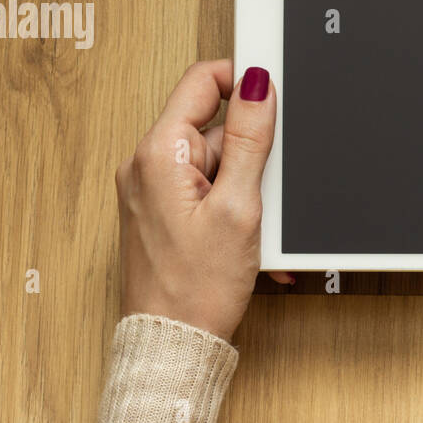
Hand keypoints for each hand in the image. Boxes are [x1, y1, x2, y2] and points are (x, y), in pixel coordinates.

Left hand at [116, 59, 290, 341]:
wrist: (175, 342)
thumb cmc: (196, 287)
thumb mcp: (238, 206)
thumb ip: (250, 139)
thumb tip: (257, 83)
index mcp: (158, 152)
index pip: (203, 80)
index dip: (245, 82)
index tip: (276, 100)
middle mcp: (146, 164)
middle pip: (215, 125)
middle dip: (252, 155)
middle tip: (264, 194)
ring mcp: (153, 189)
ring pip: (217, 162)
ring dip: (247, 189)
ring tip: (255, 229)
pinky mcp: (163, 212)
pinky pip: (207, 191)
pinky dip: (234, 208)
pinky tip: (247, 239)